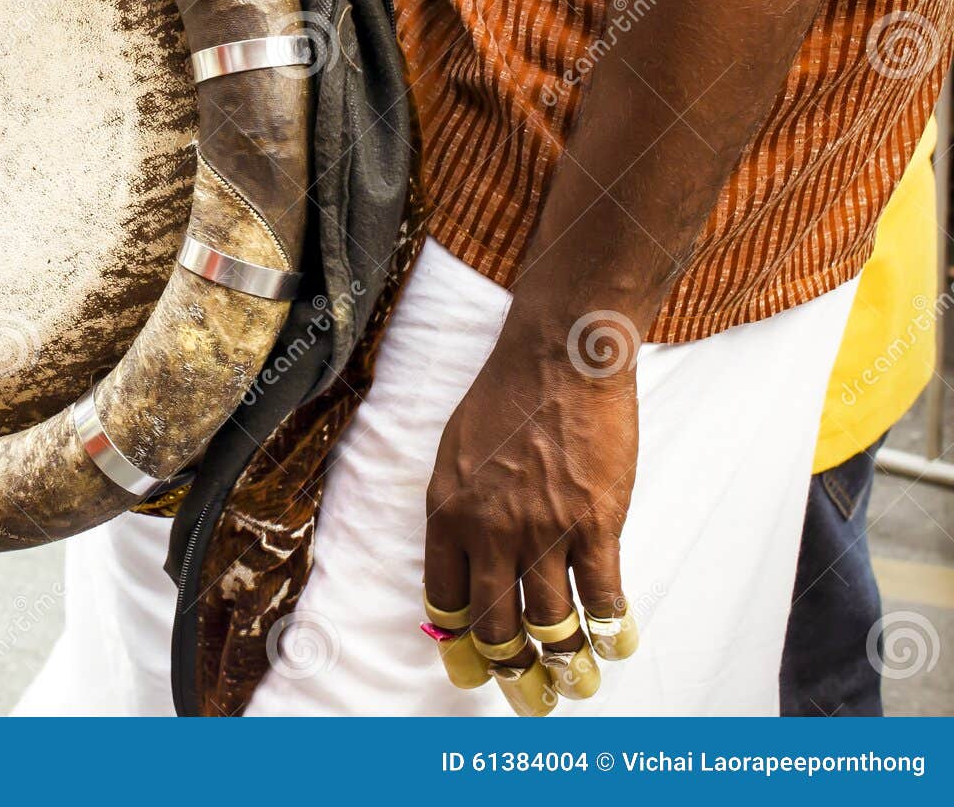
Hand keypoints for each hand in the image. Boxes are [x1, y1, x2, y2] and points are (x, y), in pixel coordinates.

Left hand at [422, 311, 639, 714]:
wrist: (558, 357)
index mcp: (446, 514)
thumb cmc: (505, 396)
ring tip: (572, 688)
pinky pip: (602, 597)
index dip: (459, 639)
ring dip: (563, 667)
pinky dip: (609, 631)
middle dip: (510, 673)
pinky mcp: (595, 524)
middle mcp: (488, 533)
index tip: (469, 665)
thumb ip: (460, 508)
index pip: (444, 599)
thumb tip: (466, 556)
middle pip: (496, 625)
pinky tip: (614, 646)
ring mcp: (543, 532)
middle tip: (525, 700)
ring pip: (550, 624)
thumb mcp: (456, 453)